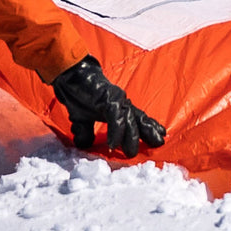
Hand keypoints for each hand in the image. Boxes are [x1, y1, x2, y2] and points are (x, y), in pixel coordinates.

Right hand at [52, 56, 166, 156]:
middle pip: (138, 119)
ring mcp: (115, 100)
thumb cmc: (79, 96)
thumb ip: (87, 132)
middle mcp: (121, 103)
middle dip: (148, 132)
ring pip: (129, 119)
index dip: (148, 128)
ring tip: (131, 152)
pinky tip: (113, 144)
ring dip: (131, 136)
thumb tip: (84, 146)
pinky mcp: (107, 98)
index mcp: (118, 108)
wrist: (70, 77)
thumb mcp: (83, 120)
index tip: (160, 137)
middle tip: (158, 143)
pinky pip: (114, 117)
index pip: (137, 119)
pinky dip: (114, 131)